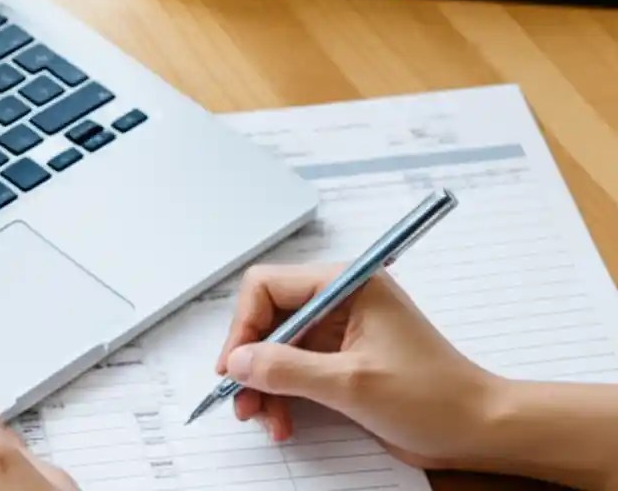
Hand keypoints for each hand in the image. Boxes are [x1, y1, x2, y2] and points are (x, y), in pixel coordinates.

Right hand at [216, 264, 498, 468]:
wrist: (479, 428)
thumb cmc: (435, 397)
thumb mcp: (352, 383)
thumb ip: (288, 369)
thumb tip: (238, 361)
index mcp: (347, 285)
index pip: (269, 286)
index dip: (244, 326)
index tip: (234, 366)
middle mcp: (340, 299)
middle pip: (268, 318)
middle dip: (252, 361)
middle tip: (241, 399)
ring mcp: (340, 329)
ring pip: (277, 347)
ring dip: (264, 383)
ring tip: (263, 418)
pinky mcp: (342, 358)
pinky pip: (295, 368)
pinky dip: (282, 393)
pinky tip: (283, 420)